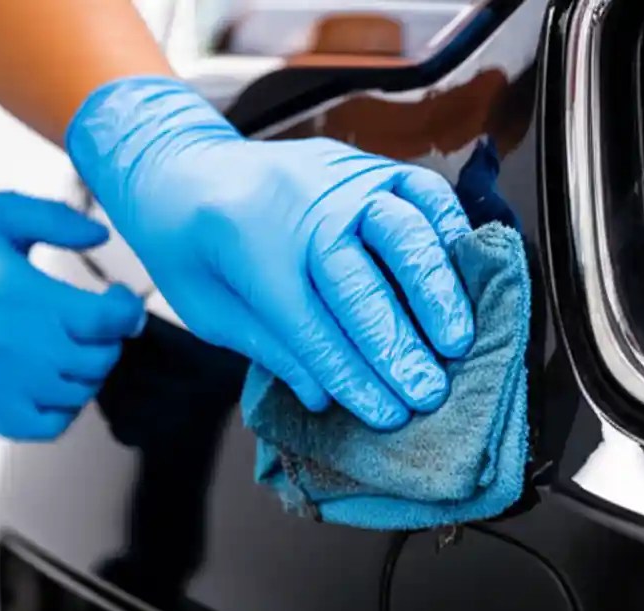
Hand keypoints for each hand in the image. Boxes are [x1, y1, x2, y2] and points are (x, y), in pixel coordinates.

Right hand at [0, 192, 145, 439]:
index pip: (106, 321)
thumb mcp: (0, 212)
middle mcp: (13, 345)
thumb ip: (57, 220)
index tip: (121, 301)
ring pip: (78, 394)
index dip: (126, 311)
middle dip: (109, 339)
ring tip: (74, 349)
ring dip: (88, 372)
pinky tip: (54, 382)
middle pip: (98, 360)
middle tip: (97, 324)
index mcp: (22, 295)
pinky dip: (64, 409)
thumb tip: (101, 236)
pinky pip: (48, 427)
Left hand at [67, 76, 474, 429]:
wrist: (180, 165)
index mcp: (244, 242)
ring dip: (435, 292)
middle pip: (359, 281)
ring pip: (401, 231)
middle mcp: (298, 202)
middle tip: (428, 393)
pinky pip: (422, 191)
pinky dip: (449, 233)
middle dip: (398, 345)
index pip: (309, 323)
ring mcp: (337, 177)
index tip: (385, 414)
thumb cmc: (189, 247)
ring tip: (457, 343)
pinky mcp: (365, 164)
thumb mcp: (209, 310)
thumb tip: (327, 394)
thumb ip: (271, 347)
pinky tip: (464, 278)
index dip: (351, 374)